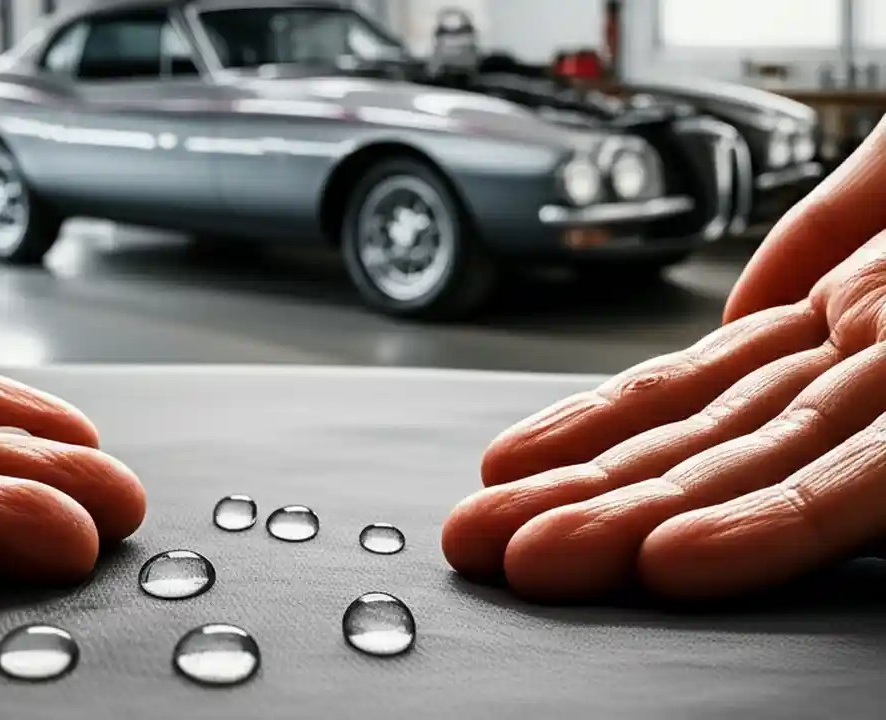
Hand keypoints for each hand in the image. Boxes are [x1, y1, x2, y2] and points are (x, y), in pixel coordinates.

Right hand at [443, 122, 885, 601]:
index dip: (592, 427)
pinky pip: (853, 491)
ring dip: (628, 524)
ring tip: (528, 561)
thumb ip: (829, 223)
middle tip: (477, 542)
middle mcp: (861, 377)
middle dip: (578, 497)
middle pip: (695, 446)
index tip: (505, 468)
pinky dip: (760, 531)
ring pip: (747, 476)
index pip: (692, 386)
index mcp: (858, 318)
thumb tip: (743, 307)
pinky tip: (669, 562)